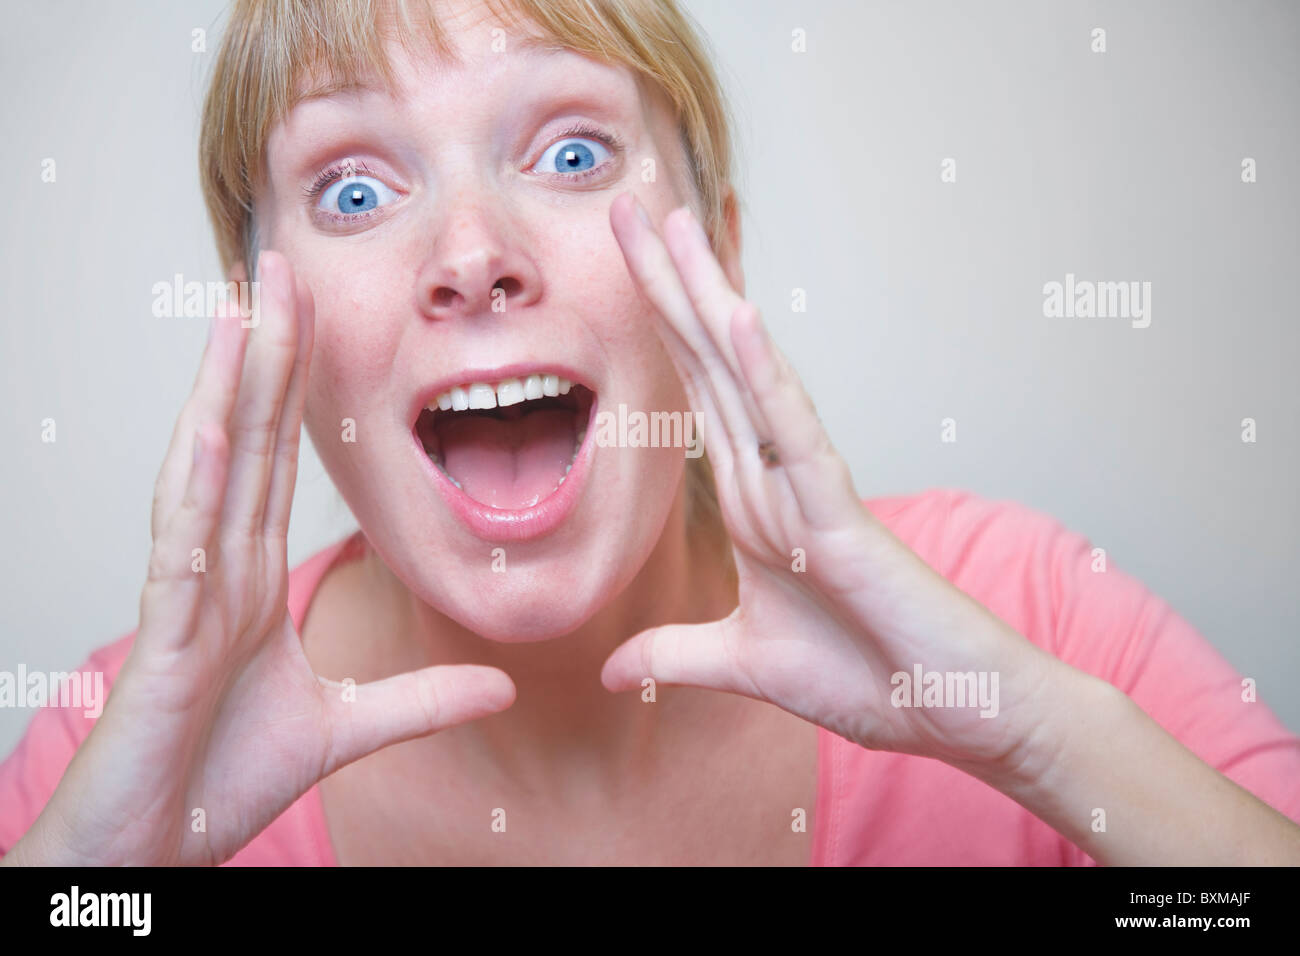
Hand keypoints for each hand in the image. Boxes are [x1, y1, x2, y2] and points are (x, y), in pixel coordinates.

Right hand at [9, 252, 514, 865]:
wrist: (152, 850)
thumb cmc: (218, 779)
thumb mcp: (347, 728)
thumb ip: (421, 699)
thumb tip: (503, 686)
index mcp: (249, 577)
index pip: (279, 462)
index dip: (294, 390)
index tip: (312, 319)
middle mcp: (216, 567)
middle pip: (247, 441)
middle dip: (267, 356)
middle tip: (283, 270)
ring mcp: (188, 593)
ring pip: (209, 471)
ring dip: (225, 390)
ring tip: (245, 309)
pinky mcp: (168, 635)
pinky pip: (184, 548)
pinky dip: (197, 487)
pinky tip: (211, 428)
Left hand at [601, 191, 1067, 775]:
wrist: (949, 710)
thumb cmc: (867, 675)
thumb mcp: (744, 664)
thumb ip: (676, 654)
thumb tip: (609, 668)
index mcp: (750, 500)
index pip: (693, 394)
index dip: (655, 330)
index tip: (618, 266)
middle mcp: (774, 475)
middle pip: (708, 362)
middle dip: (664, 284)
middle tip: (625, 203)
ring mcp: (807, 486)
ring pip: (746, 376)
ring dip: (707, 298)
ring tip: (671, 225)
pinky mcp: (840, 512)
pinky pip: (794, 433)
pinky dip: (765, 375)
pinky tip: (736, 316)